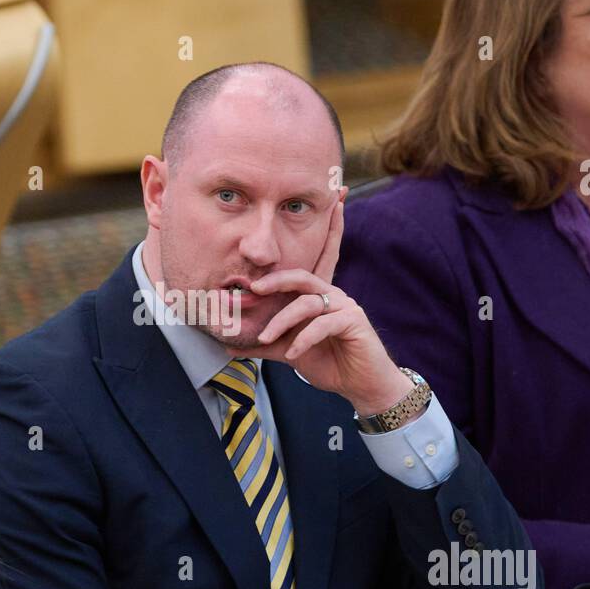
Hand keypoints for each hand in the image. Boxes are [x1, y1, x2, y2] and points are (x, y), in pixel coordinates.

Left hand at [239, 202, 410, 415]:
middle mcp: (332, 294)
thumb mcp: (288, 351)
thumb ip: (263, 345)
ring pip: (306, 303)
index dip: (327, 230)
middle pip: (301, 276)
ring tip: (265, 338)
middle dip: (276, 279)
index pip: (316, 260)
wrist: (360, 385)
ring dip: (281, 321)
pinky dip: (302, 339)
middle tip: (253, 288)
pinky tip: (292, 353)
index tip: (331, 203)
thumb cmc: (328, 362)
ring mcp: (344, 306)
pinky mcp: (353, 322)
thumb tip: (229, 345)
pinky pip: (321, 325)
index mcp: (318, 295)